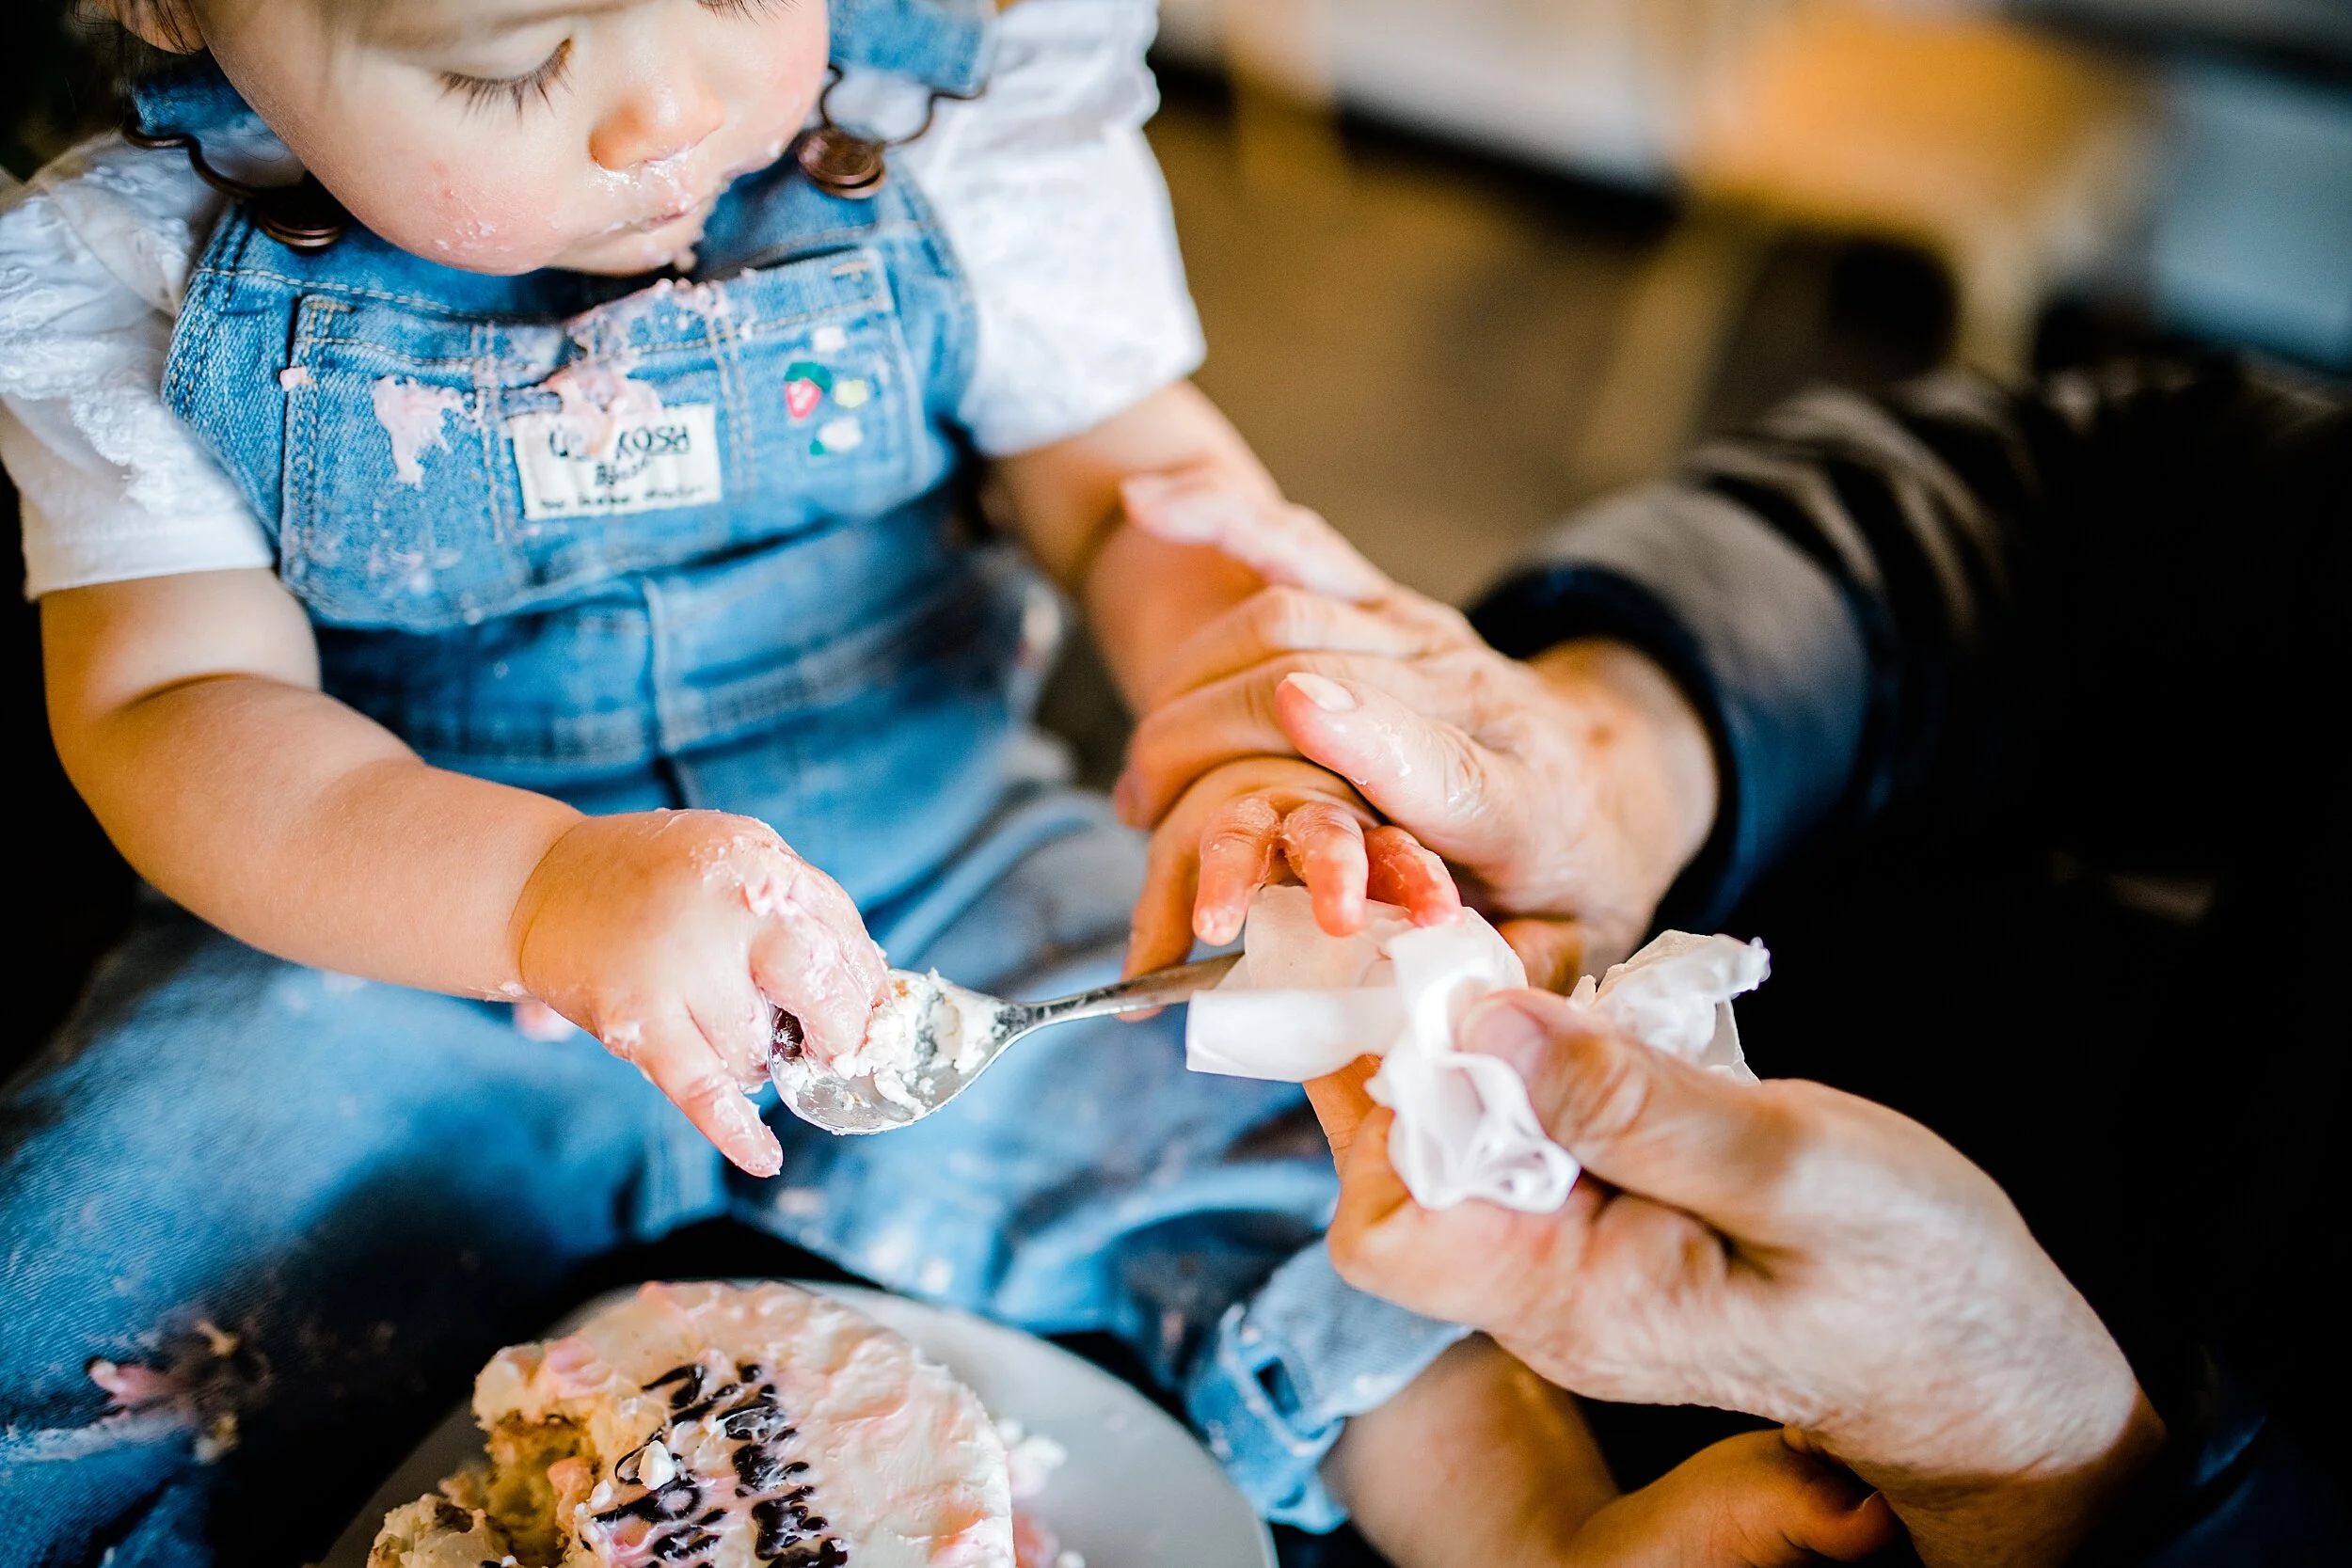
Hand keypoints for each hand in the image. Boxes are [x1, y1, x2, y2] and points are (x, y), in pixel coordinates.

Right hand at [507, 811, 886, 1175]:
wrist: (539, 885)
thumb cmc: (659, 876)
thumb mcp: (739, 854)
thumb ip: (800, 907)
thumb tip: (870, 987)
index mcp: (759, 865)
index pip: (842, 936)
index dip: (864, 985)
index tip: (870, 1014)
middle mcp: (725, 912)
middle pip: (817, 984)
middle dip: (837, 1027)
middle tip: (830, 1046)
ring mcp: (679, 968)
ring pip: (757, 1049)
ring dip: (759, 1059)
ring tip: (726, 1032)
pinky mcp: (637, 1020)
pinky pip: (700, 1089)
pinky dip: (734, 1131)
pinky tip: (765, 1157)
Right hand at [1116, 473, 1717, 970]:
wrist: (1614, 781)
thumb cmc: (1573, 880)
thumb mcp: (1575, 949)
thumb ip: (1519, 972)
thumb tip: (1440, 994)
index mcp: (1523, 801)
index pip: (1444, 760)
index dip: (1372, 731)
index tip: (1296, 711)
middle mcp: (1475, 698)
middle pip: (1330, 677)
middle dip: (1217, 731)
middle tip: (1144, 811)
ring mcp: (1428, 637)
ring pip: (1291, 616)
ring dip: (1193, 683)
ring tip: (1140, 775)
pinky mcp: (1390, 604)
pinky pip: (1300, 547)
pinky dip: (1223, 520)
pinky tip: (1153, 508)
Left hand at [1321, 991, 2164, 1567]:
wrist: (1990, 1365)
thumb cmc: (1920, 1283)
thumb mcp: (1794, 1172)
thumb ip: (1635, 1103)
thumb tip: (1486, 1022)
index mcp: (1569, 1300)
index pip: (1385, 1228)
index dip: (1377, 1113)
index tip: (1426, 1000)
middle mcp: (1546, 1292)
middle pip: (1411, 1166)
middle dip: (1427, 1046)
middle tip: (1487, 945)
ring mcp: (1577, 1261)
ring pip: (1474, 1137)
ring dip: (1494, 1041)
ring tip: (1550, 964)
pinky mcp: (1615, 1224)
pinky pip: (1541, 1134)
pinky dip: (1555, 1060)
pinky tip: (1604, 1011)